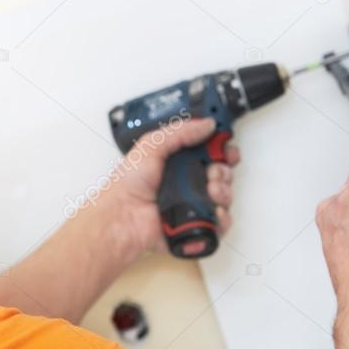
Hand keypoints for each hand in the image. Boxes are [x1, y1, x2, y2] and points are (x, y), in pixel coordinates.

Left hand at [109, 118, 239, 254]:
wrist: (122, 217)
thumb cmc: (127, 185)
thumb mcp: (150, 146)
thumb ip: (179, 132)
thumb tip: (206, 124)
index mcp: (177, 162)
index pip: (209, 151)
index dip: (222, 148)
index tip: (226, 146)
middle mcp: (187, 182)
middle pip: (221, 172)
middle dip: (223, 169)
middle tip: (212, 170)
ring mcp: (192, 204)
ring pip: (224, 196)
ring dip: (223, 191)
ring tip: (210, 190)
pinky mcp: (196, 224)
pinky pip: (220, 222)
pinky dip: (221, 216)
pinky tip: (211, 209)